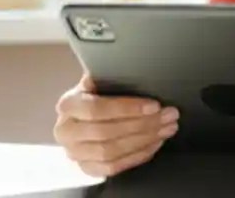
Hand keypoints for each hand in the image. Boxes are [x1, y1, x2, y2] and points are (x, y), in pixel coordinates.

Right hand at [53, 73, 179, 176]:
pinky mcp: (86, 168)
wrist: (80, 117)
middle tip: (168, 116)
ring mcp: (75, 153)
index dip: (127, 108)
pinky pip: (113, 167)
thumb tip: (127, 65)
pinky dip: (138, 156)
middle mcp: (66, 131)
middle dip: (143, 125)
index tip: (153, 105)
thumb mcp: (98, 81)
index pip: (97, 109)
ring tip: (166, 128)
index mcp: (68, 105)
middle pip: (106, 132)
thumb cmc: (94, 95)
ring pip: (111, 152)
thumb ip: (108, 76)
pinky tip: (155, 143)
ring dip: (144, 140)